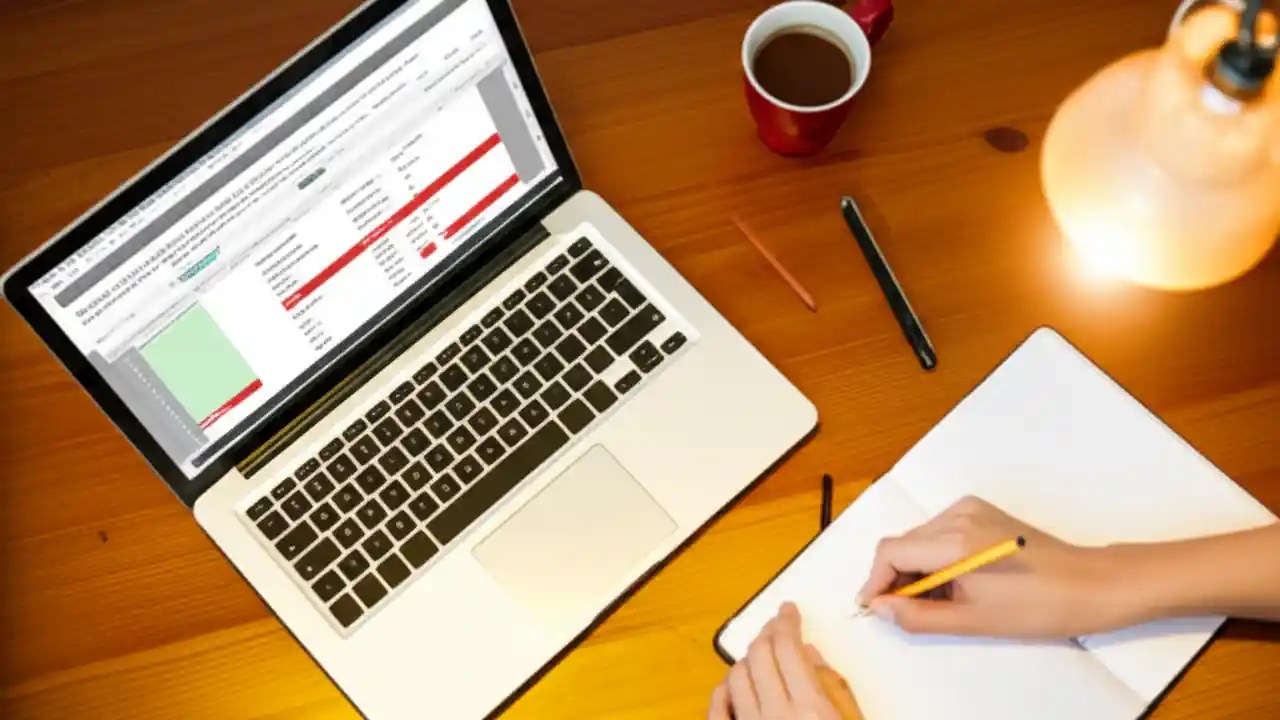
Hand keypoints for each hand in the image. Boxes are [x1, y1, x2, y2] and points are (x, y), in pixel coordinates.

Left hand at [709, 602, 859, 719]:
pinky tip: (732, 684)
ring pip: (736, 676)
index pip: (788, 648)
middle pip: (759, 655)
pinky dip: (722, 691)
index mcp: (811, 708)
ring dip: (748, 659)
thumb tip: (808, 654)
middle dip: (767, 633)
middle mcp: (777, 716)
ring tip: (761, 655)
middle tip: (776, 626)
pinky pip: (716, 710)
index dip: (786, 622)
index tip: (788, 611)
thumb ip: (834, 688)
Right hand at [858, 496, 1126, 638]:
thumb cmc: (1037, 607)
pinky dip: (934, 556)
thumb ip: (918, 615)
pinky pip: (939, 531)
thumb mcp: (972, 620)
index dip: (875, 581)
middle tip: (904, 610)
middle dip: (895, 577)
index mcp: (955, 542)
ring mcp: (970, 509)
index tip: (873, 606)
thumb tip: (880, 608)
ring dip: (915, 567)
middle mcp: (958, 516)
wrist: (1088, 584)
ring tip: (935, 598)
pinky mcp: (981, 510)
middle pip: (902, 543)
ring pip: (919, 537)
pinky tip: (952, 580)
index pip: (890, 552)